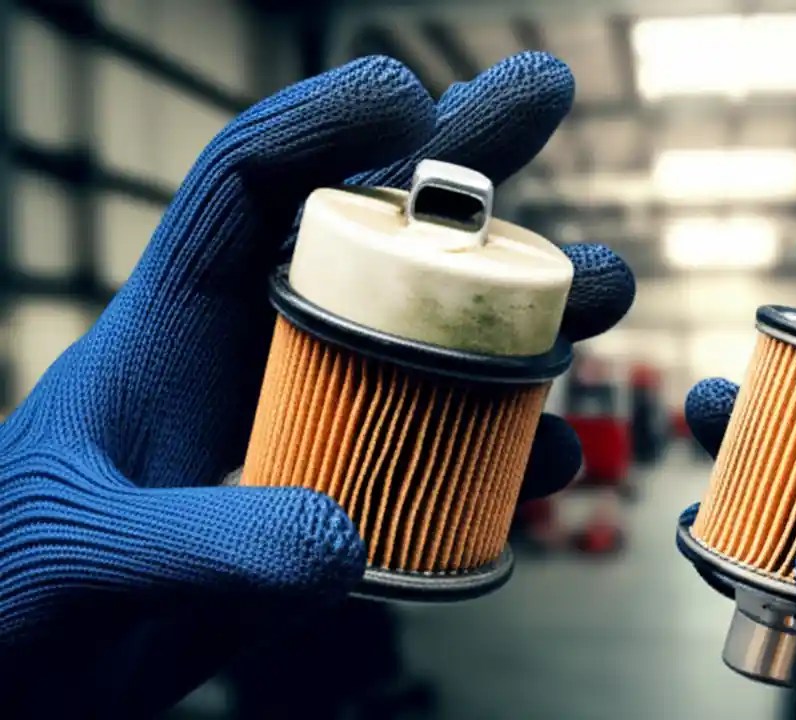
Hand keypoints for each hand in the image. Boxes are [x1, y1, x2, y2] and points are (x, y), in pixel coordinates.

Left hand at [0, 54, 633, 716]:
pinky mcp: (337, 496)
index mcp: (171, 323)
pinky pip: (439, 456)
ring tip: (602, 292)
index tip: (417, 96)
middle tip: (543, 97)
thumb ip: (205, 543)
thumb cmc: (12, 589)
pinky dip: (502, 449)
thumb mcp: (85, 551)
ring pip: (429, 341)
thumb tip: (345, 543)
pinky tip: (553, 451)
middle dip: (462, 165)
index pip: (247, 185)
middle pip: (371, 233)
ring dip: (519, 311)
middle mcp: (256, 352)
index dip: (325, 123)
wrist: (28, 675)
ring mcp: (307, 421)